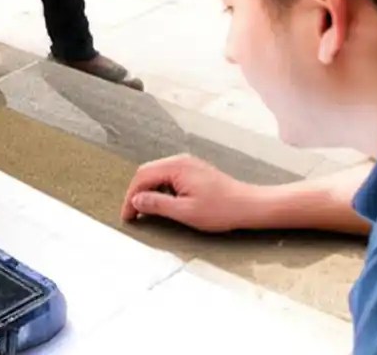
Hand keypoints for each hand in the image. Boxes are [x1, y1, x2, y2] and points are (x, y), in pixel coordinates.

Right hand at [120, 154, 255, 232]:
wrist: (248, 205)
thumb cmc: (221, 210)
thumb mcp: (185, 212)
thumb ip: (158, 204)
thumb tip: (136, 200)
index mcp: (176, 167)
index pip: (142, 177)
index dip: (130, 197)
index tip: (127, 216)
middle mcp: (180, 160)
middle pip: (147, 172)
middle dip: (136, 193)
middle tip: (132, 214)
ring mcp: (188, 163)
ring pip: (157, 173)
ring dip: (148, 191)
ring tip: (145, 211)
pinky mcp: (194, 170)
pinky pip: (168, 175)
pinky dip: (160, 188)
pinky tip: (163, 203)